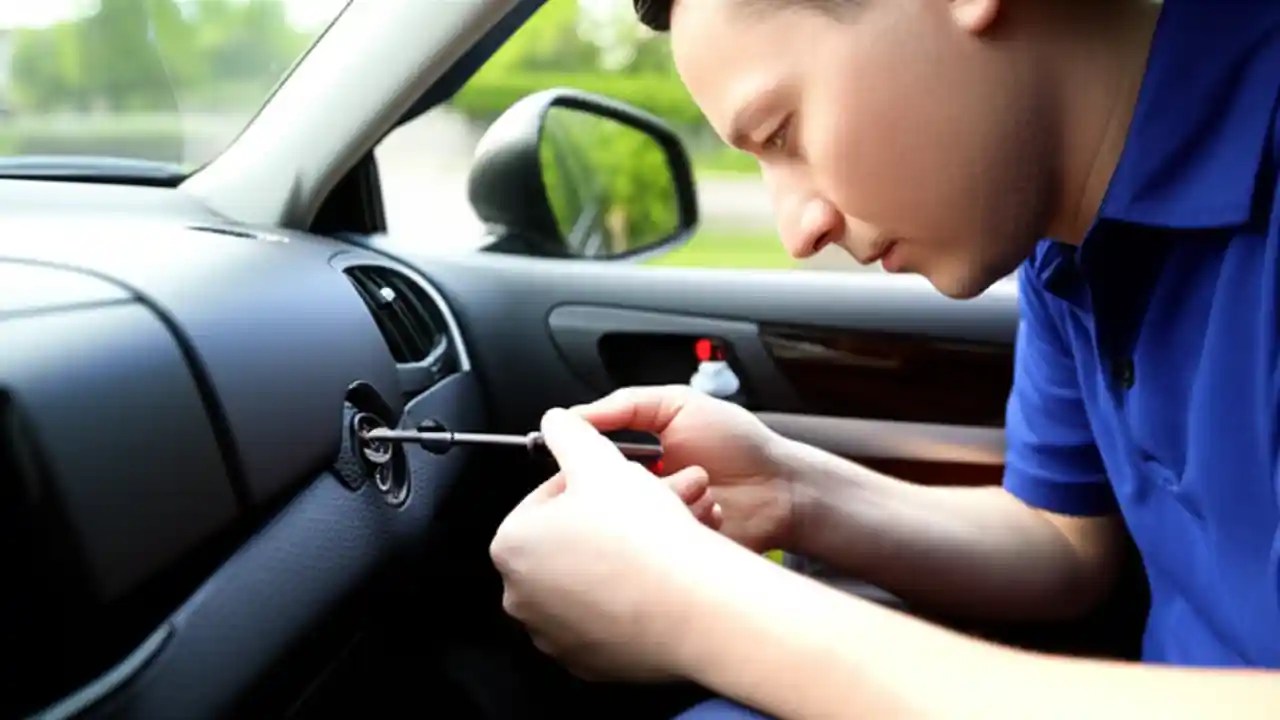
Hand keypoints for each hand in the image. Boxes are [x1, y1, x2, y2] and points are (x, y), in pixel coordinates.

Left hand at [490, 408, 728, 680]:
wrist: (693, 604)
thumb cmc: (642, 534)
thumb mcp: (599, 458)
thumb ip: (569, 432)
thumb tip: (556, 421)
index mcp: (512, 545)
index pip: (547, 497)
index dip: (590, 480)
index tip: (619, 480)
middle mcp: (522, 596)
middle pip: (569, 539)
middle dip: (609, 516)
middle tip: (647, 504)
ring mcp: (555, 635)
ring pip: (591, 577)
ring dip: (621, 552)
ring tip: (662, 536)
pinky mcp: (591, 662)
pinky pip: (609, 617)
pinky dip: (630, 596)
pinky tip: (659, 578)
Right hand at [574, 385, 796, 551]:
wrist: (786, 488)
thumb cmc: (741, 444)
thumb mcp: (679, 404)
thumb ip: (627, 404)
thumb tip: (572, 416)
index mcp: (634, 464)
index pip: (585, 470)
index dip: (577, 469)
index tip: (575, 464)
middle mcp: (641, 500)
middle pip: (600, 503)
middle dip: (623, 487)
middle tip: (651, 472)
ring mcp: (659, 531)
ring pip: (630, 528)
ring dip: (663, 503)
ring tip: (696, 484)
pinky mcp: (677, 559)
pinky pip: (659, 552)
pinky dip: (682, 529)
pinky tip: (708, 511)